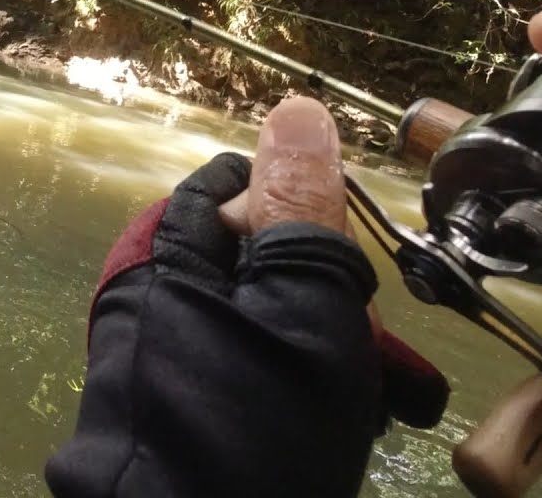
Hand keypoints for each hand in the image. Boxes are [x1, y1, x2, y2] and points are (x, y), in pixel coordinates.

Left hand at [50, 97, 448, 496]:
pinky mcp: (179, 414)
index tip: (350, 264)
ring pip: (266, 326)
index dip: (303, 214)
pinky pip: (248, 376)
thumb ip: (300, 211)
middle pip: (259, 264)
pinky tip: (345, 424)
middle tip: (385, 359)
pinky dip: (298, 391)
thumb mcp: (300, 308)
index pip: (238, 189)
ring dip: (330, 354)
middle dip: (331, 302)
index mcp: (168, 259)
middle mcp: (154, 301)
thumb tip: (294, 112)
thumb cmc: (252, 428)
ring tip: (387, 399)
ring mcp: (163, 361)